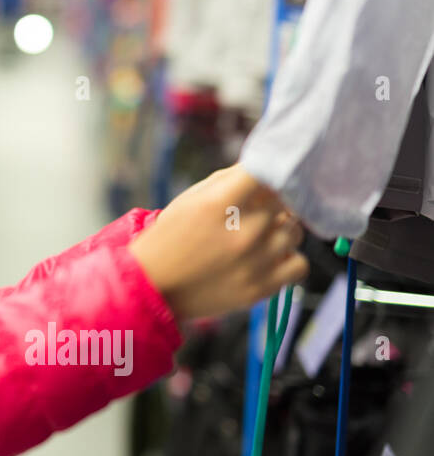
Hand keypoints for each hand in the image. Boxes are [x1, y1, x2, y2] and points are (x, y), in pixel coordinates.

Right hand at [127, 164, 307, 321]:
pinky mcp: (264, 287)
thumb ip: (229, 180)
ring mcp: (258, 260)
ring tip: (259, 237)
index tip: (270, 172)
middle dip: (273, 201)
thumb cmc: (171, 237)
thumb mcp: (191, 199)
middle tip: (257, 209)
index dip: (271, 168)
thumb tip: (265, 170)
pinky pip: (300, 263)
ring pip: (295, 231)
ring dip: (281, 229)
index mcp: (221, 202)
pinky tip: (268, 258)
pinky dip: (288, 258)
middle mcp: (245, 230)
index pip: (268, 170)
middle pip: (286, 201)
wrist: (155, 286)